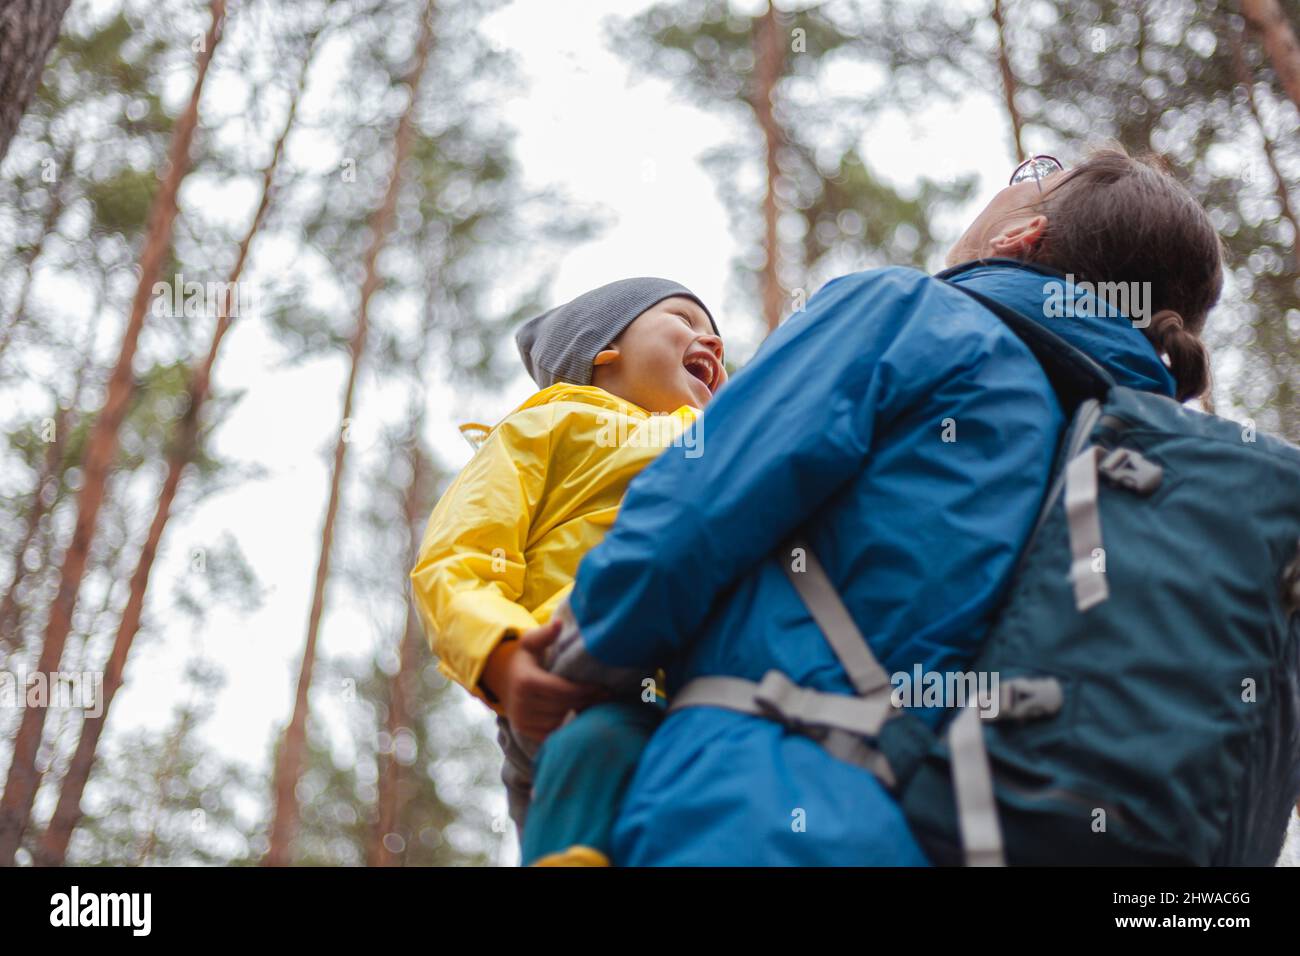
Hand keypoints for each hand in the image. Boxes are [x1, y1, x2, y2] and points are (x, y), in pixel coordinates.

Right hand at [488, 620, 606, 740]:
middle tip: (605, 695)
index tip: (604, 687)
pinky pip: (550, 732)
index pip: (563, 691)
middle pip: (563, 706)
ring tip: (591, 703)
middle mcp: (522, 703)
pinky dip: (562, 724)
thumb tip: (558, 623)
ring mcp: (521, 719)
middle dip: (585, 701)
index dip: (586, 690)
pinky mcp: (523, 730)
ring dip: (574, 712)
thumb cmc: (524, 658)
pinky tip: (574, 714)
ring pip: (558, 720)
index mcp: (526, 681)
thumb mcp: (530, 642)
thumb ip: (545, 634)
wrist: (501, 678)